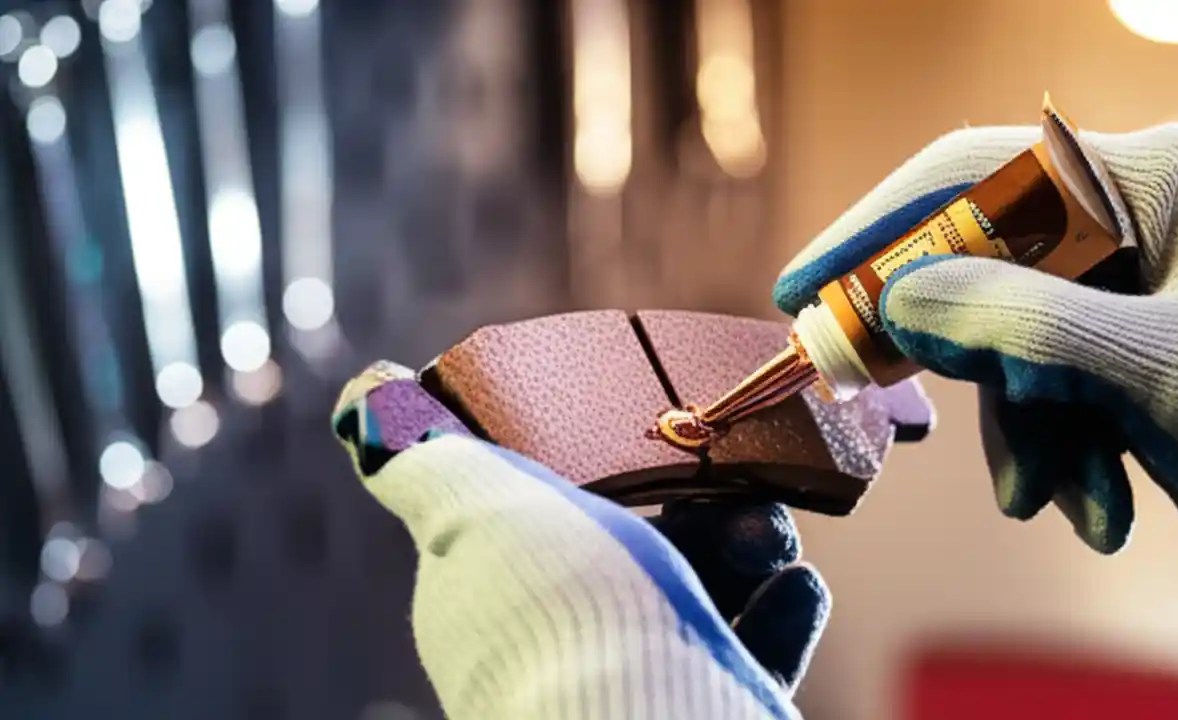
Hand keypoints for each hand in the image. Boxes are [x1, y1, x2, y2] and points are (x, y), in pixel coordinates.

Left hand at [331, 361, 829, 718]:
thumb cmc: (562, 612)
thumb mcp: (472, 505)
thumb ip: (419, 452)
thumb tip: (365, 389)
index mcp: (505, 575)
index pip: (553, 495)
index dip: (603, 453)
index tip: (650, 421)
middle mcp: (569, 622)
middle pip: (643, 534)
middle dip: (697, 496)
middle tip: (733, 479)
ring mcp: (639, 665)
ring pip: (705, 581)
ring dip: (750, 540)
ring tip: (771, 536)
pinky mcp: (706, 697)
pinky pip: (753, 642)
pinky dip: (780, 609)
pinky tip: (794, 583)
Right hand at [774, 122, 1177, 557]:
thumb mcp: (1149, 367)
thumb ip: (1015, 321)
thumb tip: (898, 297)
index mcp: (1149, 181)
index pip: (976, 173)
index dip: (878, 226)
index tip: (804, 283)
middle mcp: (1130, 222)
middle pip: (980, 261)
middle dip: (955, 351)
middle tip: (874, 386)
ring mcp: (1125, 292)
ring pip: (1008, 345)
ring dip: (1023, 433)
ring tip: (1057, 497)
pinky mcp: (1124, 358)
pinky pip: (1045, 392)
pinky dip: (1057, 454)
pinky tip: (1097, 509)